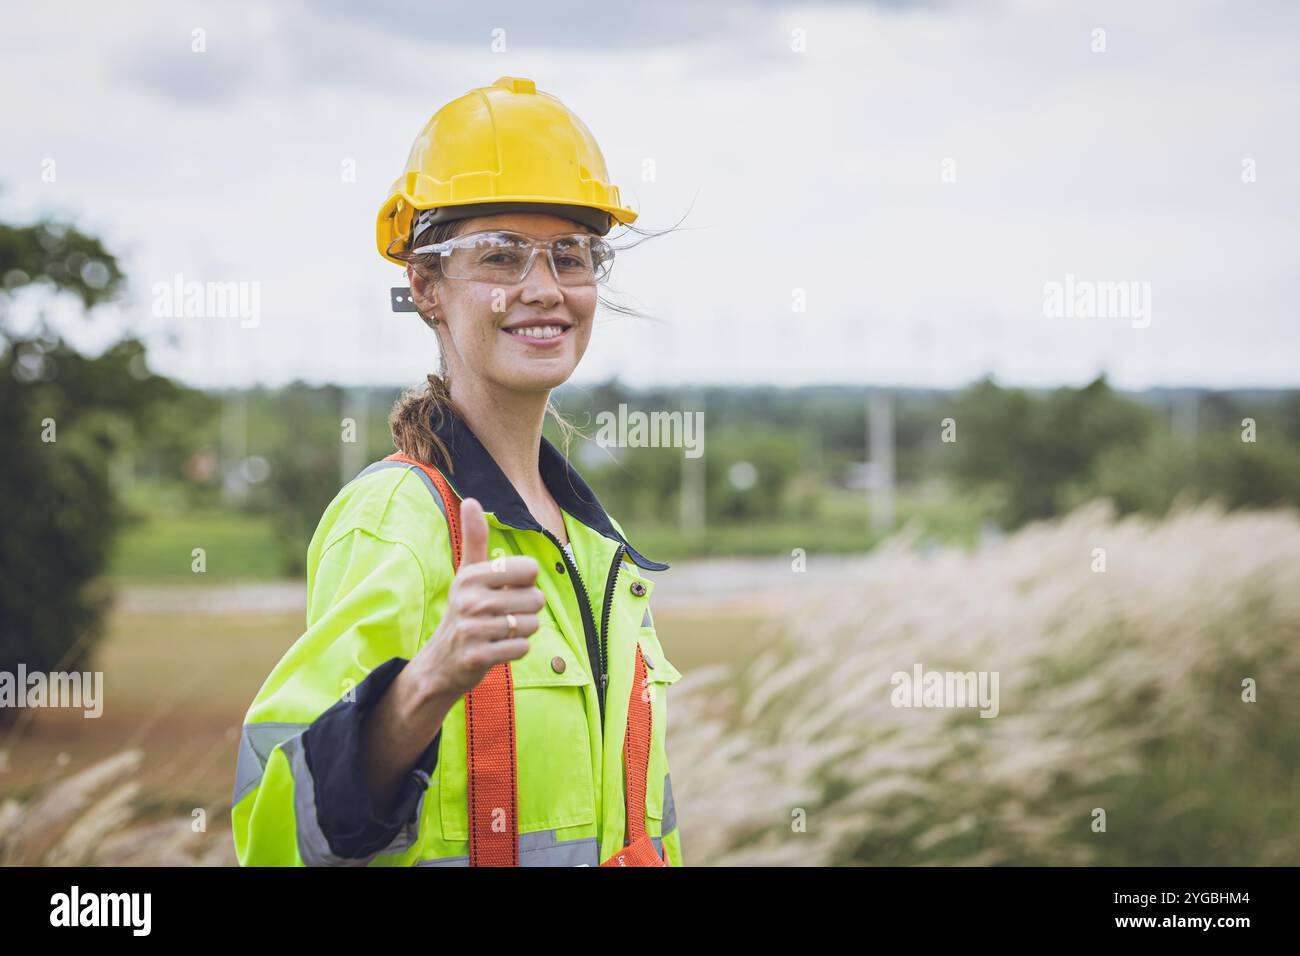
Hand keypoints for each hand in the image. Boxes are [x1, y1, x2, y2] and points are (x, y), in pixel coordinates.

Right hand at [408, 497, 541, 703]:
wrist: (440, 663)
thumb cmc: (463, 611)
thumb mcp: (466, 574)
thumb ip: (474, 538)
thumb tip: (470, 499)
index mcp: (471, 576)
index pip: (529, 569)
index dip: (526, 583)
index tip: (506, 591)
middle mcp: (470, 600)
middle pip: (535, 599)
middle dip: (527, 611)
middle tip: (504, 616)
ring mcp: (472, 629)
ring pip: (531, 625)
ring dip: (522, 632)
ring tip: (500, 632)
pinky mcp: (477, 657)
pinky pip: (521, 648)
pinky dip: (516, 650)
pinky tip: (498, 648)